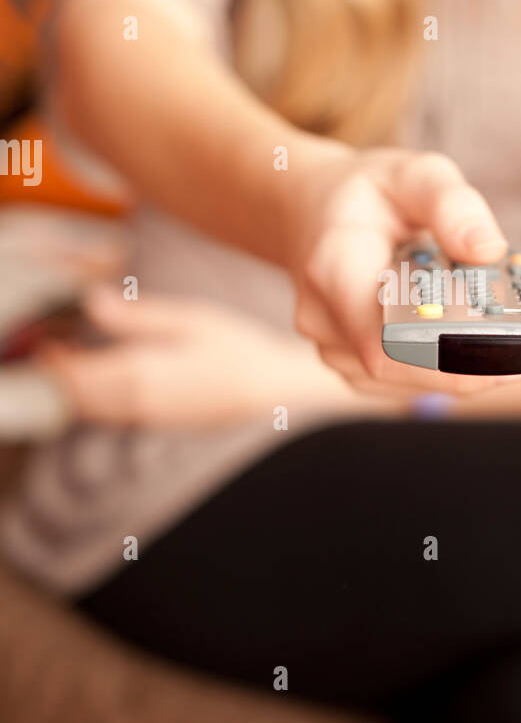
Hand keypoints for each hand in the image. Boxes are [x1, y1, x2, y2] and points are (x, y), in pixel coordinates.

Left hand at [34, 287, 371, 427]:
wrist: (271, 388)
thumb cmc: (235, 346)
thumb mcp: (188, 318)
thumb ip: (135, 316)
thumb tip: (90, 300)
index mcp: (141, 374)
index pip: (78, 376)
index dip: (56, 362)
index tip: (47, 341)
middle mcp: (139, 403)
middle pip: (79, 399)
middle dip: (62, 377)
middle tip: (52, 348)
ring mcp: (150, 417)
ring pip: (95, 410)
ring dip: (78, 390)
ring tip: (73, 360)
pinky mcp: (160, 422)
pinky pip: (115, 414)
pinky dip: (99, 398)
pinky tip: (108, 376)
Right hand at [287, 146, 520, 397]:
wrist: (311, 213)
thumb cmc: (366, 193)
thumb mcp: (412, 172)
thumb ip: (452, 202)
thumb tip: (489, 250)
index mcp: (333, 269)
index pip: (387, 342)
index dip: (454, 360)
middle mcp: (326, 324)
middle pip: (412, 371)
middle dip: (489, 362)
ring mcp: (338, 354)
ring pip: (420, 382)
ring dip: (484, 364)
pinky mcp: (360, 369)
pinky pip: (418, 379)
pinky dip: (466, 362)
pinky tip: (507, 334)